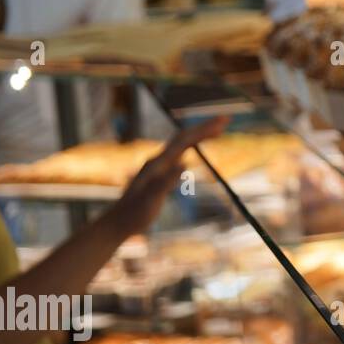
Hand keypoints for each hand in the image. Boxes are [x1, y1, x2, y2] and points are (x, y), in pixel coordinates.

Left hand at [105, 117, 228, 237]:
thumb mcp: (151, 200)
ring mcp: (158, 166)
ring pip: (182, 144)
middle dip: (205, 127)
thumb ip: (166, 182)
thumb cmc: (135, 215)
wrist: (117, 223)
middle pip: (184, 137)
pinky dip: (193, 147)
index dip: (204, 130)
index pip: (184, 140)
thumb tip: (185, 163)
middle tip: (226, 120)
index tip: (223, 122)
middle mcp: (158, 160)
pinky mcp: (159, 174)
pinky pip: (179, 154)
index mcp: (158, 163)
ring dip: (199, 135)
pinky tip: (196, 151)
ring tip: (217, 131)